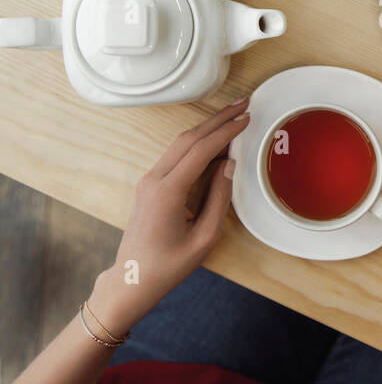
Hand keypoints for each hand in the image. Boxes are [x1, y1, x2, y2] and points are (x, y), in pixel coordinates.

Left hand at [90, 98, 249, 325]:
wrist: (133, 279)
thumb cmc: (169, 265)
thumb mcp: (204, 237)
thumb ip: (219, 198)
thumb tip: (229, 165)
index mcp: (168, 191)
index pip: (201, 150)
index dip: (226, 132)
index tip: (246, 119)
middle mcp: (154, 179)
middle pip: (189, 138)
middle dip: (218, 119)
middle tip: (243, 104)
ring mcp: (149, 180)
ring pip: (180, 143)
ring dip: (206, 127)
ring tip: (232, 115)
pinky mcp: (150, 185)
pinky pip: (175, 155)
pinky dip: (196, 142)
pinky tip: (213, 139)